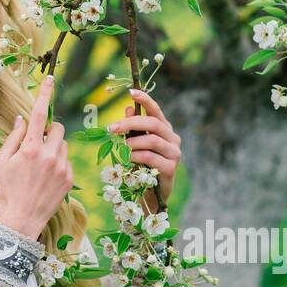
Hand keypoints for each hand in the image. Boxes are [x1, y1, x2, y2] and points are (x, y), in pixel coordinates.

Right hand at [0, 74, 73, 239]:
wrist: (22, 219)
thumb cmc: (7, 189)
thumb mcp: (2, 161)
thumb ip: (13, 137)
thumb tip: (21, 119)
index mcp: (30, 148)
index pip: (39, 114)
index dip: (45, 95)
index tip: (50, 79)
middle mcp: (49, 155)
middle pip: (57, 128)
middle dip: (49, 130)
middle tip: (37, 143)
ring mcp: (62, 167)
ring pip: (63, 144)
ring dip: (54, 147)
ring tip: (40, 165)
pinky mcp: (69, 178)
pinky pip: (67, 160)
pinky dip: (58, 162)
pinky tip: (47, 177)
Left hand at [109, 87, 180, 209]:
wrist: (151, 194)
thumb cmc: (142, 166)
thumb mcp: (135, 145)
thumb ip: (132, 129)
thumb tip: (128, 108)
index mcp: (164, 129)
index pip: (156, 110)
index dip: (145, 100)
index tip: (131, 92)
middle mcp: (172, 139)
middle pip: (153, 123)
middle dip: (130, 123)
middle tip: (112, 128)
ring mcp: (174, 153)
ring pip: (151, 140)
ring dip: (132, 142)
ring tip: (120, 147)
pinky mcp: (170, 168)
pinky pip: (150, 157)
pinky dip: (136, 156)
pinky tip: (128, 159)